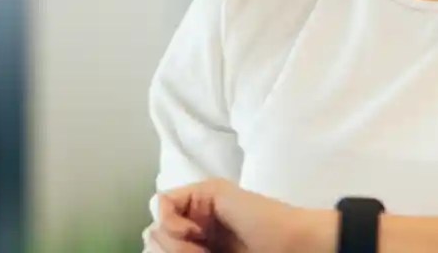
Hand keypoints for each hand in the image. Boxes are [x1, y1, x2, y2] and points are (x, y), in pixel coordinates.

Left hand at [141, 178, 336, 252]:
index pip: (158, 248)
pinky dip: (173, 223)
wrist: (287, 248)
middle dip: (169, 252)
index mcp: (198, 245)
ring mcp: (201, 204)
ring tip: (202, 249)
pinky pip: (164, 203)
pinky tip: (195, 233)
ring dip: (174, 244)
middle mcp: (196, 223)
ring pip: (156, 223)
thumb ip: (175, 248)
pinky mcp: (207, 190)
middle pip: (153, 237)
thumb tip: (150, 231)